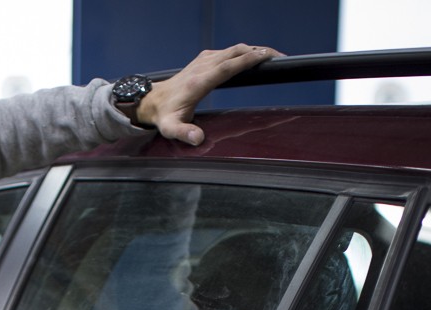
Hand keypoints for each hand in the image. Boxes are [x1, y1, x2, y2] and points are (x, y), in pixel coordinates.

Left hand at [139, 44, 282, 146]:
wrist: (152, 101)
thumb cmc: (164, 116)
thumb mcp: (171, 129)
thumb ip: (184, 134)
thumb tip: (198, 139)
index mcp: (199, 82)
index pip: (228, 66)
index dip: (248, 60)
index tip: (267, 56)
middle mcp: (202, 66)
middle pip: (235, 52)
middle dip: (258, 51)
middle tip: (278, 56)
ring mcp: (203, 60)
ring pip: (233, 49)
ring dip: (252, 50)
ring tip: (271, 56)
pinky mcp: (204, 59)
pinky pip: (228, 52)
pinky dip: (242, 52)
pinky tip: (251, 57)